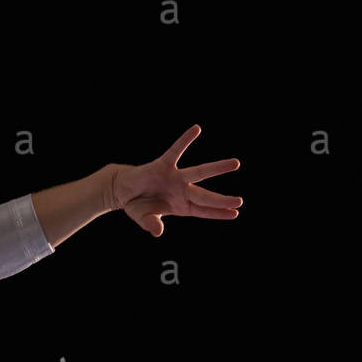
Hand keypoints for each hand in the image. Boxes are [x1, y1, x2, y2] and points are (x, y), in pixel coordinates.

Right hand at [111, 125, 242, 236]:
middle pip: (205, 196)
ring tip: (236, 164)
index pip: (203, 210)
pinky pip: (176, 150)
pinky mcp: (163, 165)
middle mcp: (182, 191)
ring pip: (200, 172)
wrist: (123, 191)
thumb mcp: (143, 218)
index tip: (234, 213)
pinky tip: (196, 129)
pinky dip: (185, 140)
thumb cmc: (137, 206)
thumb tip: (158, 231)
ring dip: (218, 168)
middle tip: (239, 201)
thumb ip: (151, 224)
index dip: (217, 213)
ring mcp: (175, 177)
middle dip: (221, 200)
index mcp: (180, 206)